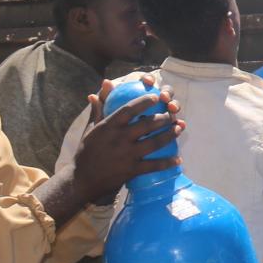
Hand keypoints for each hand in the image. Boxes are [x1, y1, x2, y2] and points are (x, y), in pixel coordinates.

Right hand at [73, 77, 183, 205]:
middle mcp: (119, 139)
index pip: (129, 109)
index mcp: (109, 126)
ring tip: (180, 127)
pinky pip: (153, 165)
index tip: (156, 97)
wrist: (82, 180)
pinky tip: (178, 159)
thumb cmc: (86, 151)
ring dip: (170, 135)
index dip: (145, 102)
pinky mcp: (132, 170)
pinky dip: (167, 162)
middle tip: (172, 113)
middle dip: (163, 118)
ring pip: (154, 143)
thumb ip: (100, 106)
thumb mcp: (90, 128)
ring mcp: (127, 155)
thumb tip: (105, 83)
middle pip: (147, 124)